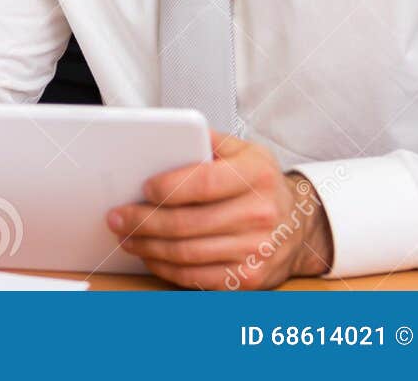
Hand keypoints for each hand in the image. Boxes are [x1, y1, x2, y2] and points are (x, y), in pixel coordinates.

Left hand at [107, 131, 333, 289]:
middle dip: (142, 221)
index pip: (204, 183)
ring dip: (147, 246)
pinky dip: (166, 269)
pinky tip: (150, 256)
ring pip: (186, 253)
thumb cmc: (260, 183)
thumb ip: (208, 141)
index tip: (142, 188)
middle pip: (187, 223)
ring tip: (126, 236)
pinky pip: (197, 277)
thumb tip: (164, 139)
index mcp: (257, 175)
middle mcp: (260, 214)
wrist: (300, 224)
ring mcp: (256, 251)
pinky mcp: (249, 279)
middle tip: (117, 217)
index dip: (168, 188)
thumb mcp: (245, 150)